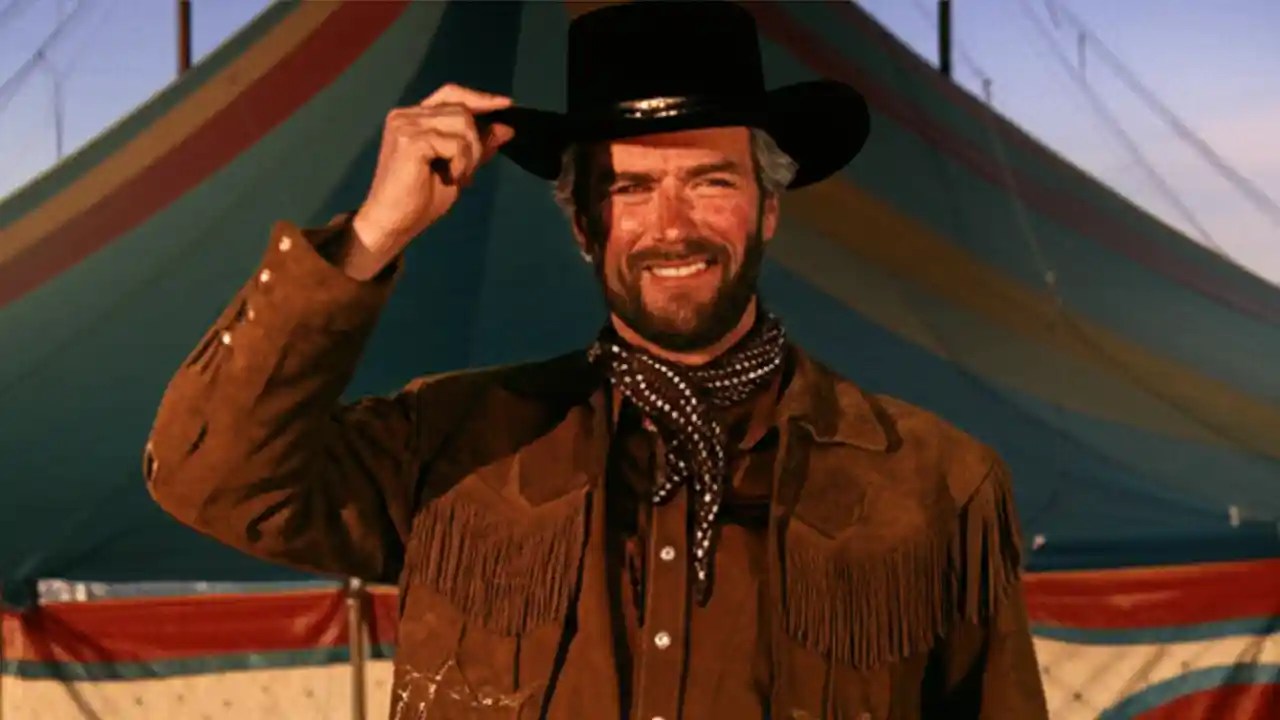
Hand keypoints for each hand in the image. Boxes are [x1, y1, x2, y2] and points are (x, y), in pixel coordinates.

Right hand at [351, 83, 514, 257]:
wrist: (394, 222)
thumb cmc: (420, 200)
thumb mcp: (459, 168)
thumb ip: (478, 146)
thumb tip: (506, 128)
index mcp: (414, 118)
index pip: (451, 94)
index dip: (479, 97)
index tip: (506, 104)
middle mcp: (407, 115)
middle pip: (462, 110)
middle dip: (476, 142)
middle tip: (466, 171)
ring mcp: (406, 124)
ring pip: (462, 123)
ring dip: (470, 154)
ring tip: (457, 175)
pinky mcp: (410, 139)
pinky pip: (455, 142)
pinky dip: (461, 163)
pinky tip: (451, 178)